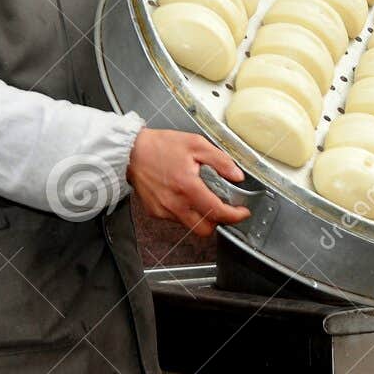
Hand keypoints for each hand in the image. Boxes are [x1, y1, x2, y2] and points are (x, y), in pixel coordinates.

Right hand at [126, 128, 250, 237]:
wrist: (131, 151)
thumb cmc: (161, 146)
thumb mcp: (196, 144)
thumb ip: (220, 161)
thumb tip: (237, 176)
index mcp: (188, 187)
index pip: (217, 212)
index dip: (234, 216)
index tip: (242, 212)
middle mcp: (175, 204)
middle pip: (204, 230)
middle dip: (218, 222)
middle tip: (222, 207)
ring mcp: (163, 210)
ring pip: (190, 225)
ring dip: (200, 215)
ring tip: (199, 195)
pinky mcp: (155, 212)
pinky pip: (176, 219)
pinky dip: (185, 211)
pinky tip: (182, 194)